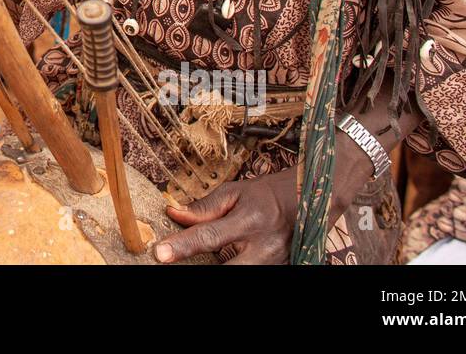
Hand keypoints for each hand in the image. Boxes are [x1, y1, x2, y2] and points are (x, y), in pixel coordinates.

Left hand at [154, 171, 299, 263]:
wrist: (305, 203)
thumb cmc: (265, 196)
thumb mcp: (235, 193)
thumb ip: (204, 207)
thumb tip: (174, 214)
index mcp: (249, 221)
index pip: (209, 236)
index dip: (182, 246)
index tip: (160, 254)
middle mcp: (262, 248)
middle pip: (225, 268)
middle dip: (199, 267)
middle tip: (175, 260)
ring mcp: (271, 263)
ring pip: (235, 273)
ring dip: (216, 265)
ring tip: (200, 257)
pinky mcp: (277, 270)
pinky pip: (247, 272)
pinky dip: (231, 265)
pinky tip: (224, 257)